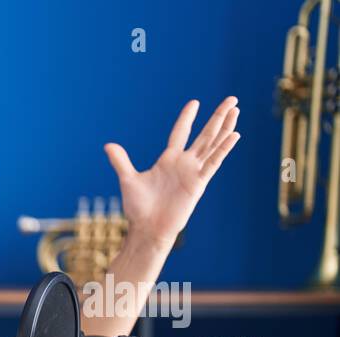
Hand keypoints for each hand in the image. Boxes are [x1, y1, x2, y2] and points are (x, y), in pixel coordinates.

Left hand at [105, 96, 240, 247]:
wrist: (147, 229)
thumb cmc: (138, 208)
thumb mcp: (128, 179)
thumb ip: (121, 161)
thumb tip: (108, 145)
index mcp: (168, 159)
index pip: (180, 133)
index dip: (187, 118)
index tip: (195, 102)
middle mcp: (184, 163)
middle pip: (205, 135)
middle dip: (217, 117)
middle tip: (232, 99)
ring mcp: (193, 172)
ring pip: (213, 144)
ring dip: (225, 127)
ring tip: (236, 109)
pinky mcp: (199, 183)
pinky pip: (214, 163)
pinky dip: (223, 149)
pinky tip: (234, 135)